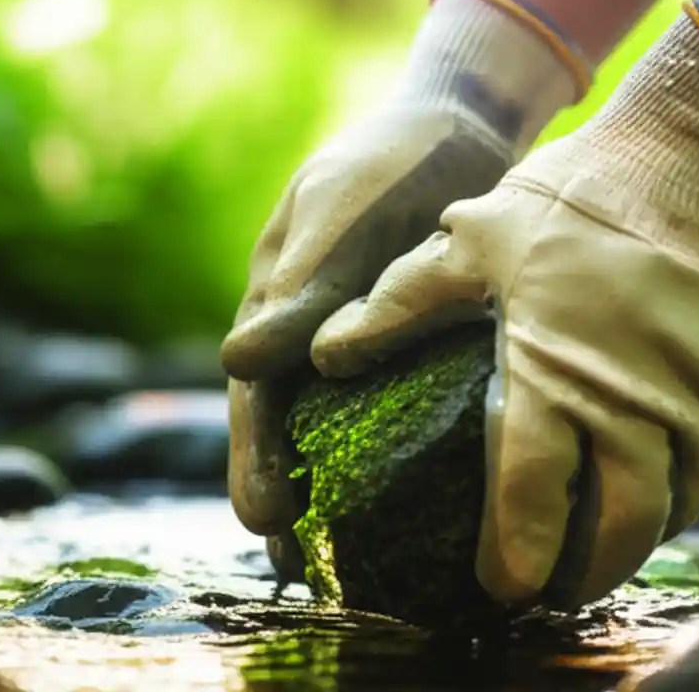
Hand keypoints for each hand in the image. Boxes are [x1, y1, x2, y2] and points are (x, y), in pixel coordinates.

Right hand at [220, 0, 579, 544]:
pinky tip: (429, 507)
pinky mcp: (419, 352)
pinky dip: (404, 464)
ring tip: (359, 564)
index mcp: (278, 308)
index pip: (259, 400)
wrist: (459, 128)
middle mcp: (315, 338)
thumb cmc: (387, 163)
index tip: (266, 522)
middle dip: (293, 498)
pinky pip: (404, 419)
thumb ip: (300, 288)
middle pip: (295, 433)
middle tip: (302, 570)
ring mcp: (367, 348)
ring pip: (346, 437)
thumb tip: (238, 364)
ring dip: (344, 496)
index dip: (256, 462)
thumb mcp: (339, 214)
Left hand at [309, 15, 698, 605]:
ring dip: (634, 544)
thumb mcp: (469, 240)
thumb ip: (396, 307)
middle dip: (581, 577)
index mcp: (551, 378)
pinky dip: (685, 501)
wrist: (694, 155)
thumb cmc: (572, 199)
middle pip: (615, 532)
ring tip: (598, 552)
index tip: (501, 584)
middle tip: (552, 588)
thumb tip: (323, 356)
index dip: (515, 559)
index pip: (530, 501)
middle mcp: (632, 407)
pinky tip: (654, 500)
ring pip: (672, 513)